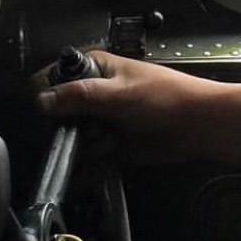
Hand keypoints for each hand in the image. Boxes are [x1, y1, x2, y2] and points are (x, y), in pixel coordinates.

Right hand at [33, 50, 211, 157]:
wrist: (200, 125)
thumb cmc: (164, 98)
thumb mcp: (118, 93)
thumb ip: (78, 97)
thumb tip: (40, 101)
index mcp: (94, 69)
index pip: (52, 80)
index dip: (49, 99)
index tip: (57, 114)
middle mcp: (94, 94)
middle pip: (58, 116)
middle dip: (70, 129)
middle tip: (91, 130)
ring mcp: (102, 121)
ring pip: (72, 140)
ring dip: (86, 146)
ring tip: (109, 141)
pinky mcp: (111, 145)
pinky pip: (89, 160)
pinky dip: (86, 168)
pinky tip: (87, 171)